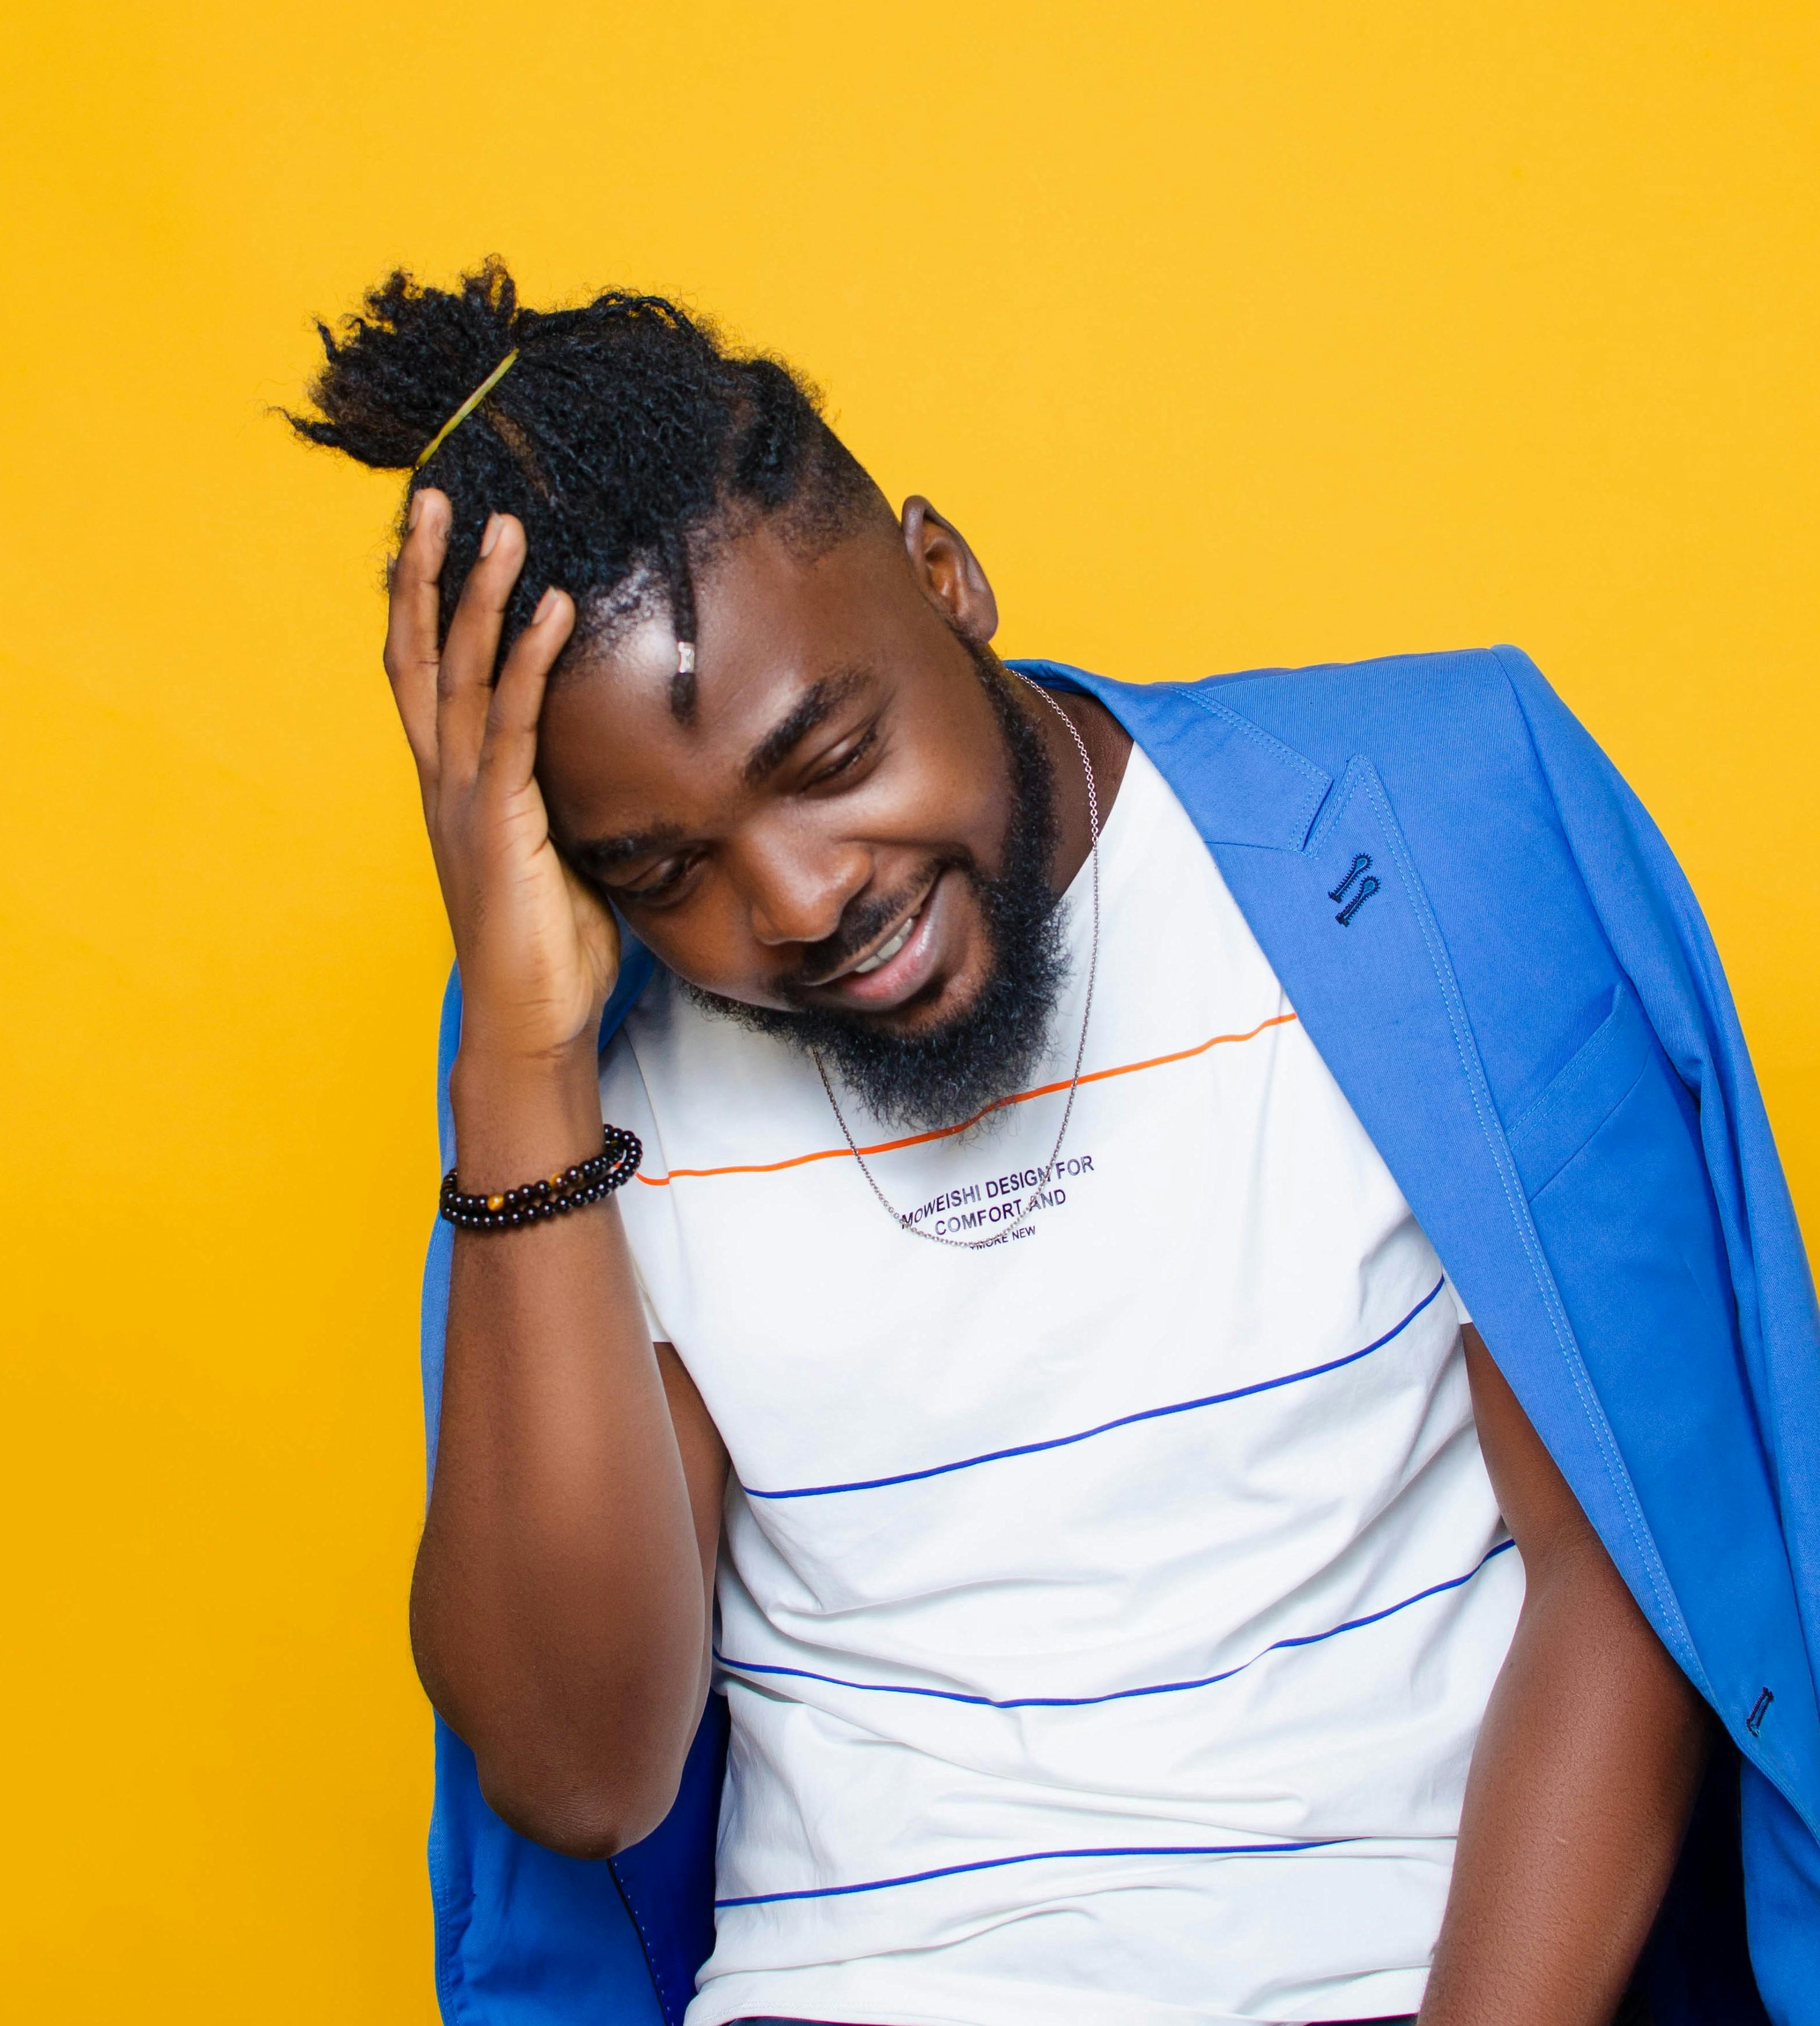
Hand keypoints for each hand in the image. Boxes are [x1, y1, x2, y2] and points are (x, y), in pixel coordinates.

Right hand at [385, 491, 619, 1071]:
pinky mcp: (500, 824)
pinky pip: (515, 726)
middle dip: (427, 575)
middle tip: (440, 497)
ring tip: (502, 527)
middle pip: (423, 657)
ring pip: (463, 676)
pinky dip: (533, 662)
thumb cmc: (550, 945)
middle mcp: (445, 783)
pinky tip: (553, 609)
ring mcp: (465, 801)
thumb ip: (561, 794)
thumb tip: (606, 753)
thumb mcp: (556, 849)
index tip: (429, 538)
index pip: (425, 676)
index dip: (420, 605)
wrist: (533, 1023)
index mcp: (453, 786)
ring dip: (481, 596)